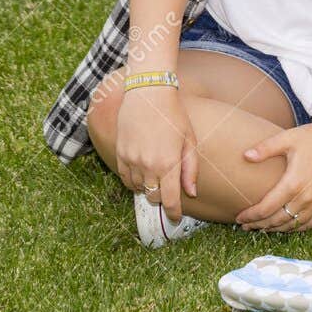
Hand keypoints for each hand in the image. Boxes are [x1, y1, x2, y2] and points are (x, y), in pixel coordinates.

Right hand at [114, 85, 199, 222]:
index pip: (170, 199)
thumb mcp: (189, 139)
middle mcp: (148, 165)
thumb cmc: (174, 114)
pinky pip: (125, 178)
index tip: (176, 218)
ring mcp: (131, 160)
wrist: (148, 93)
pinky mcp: (120, 153)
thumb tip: (192, 193)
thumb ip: (190, 168)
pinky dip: (134, 181)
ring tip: (157, 176)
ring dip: (148, 188)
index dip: (174, 212)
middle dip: (162, 198)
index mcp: (169, 163)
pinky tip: (142, 174)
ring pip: (139, 188)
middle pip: (153, 197)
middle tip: (168, 192)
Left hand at [237, 120, 311, 232]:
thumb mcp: (287, 138)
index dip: (251, 217)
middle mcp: (308, 196)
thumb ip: (265, 149)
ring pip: (295, 225)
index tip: (239, 219)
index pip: (266, 209)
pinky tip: (288, 225)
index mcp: (293, 182)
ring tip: (264, 227)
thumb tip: (245, 156)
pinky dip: (298, 227)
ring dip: (277, 228)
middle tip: (248, 226)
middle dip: (260, 225)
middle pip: (278, 220)